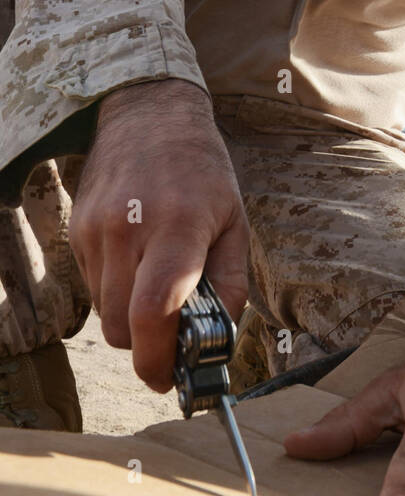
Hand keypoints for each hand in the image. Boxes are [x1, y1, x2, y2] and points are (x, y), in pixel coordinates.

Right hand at [69, 78, 249, 390]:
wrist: (150, 115)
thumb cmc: (204, 173)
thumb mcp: (235, 223)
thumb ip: (229, 285)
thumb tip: (217, 341)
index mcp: (179, 226)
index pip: (155, 311)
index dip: (159, 358)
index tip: (171, 379)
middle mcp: (129, 229)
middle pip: (122, 326)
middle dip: (147, 345)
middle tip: (173, 337)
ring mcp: (96, 229)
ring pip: (105, 312)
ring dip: (131, 319)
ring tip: (159, 283)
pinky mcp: (77, 230)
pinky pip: (93, 286)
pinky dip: (116, 292)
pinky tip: (138, 261)